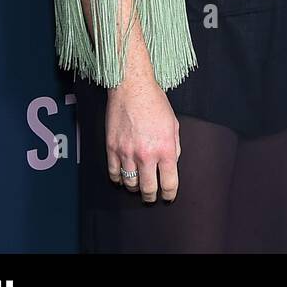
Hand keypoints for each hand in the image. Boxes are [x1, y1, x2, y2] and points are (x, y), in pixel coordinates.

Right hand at [105, 73, 180, 202]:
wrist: (132, 89)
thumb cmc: (155, 103)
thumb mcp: (174, 124)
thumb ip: (174, 147)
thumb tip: (171, 163)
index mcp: (165, 148)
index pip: (169, 182)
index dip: (170, 194)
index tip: (169, 197)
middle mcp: (146, 154)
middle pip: (148, 188)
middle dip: (151, 197)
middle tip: (152, 197)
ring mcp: (127, 153)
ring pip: (130, 184)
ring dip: (135, 188)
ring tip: (138, 187)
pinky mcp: (112, 149)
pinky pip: (114, 174)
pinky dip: (118, 180)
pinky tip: (123, 178)